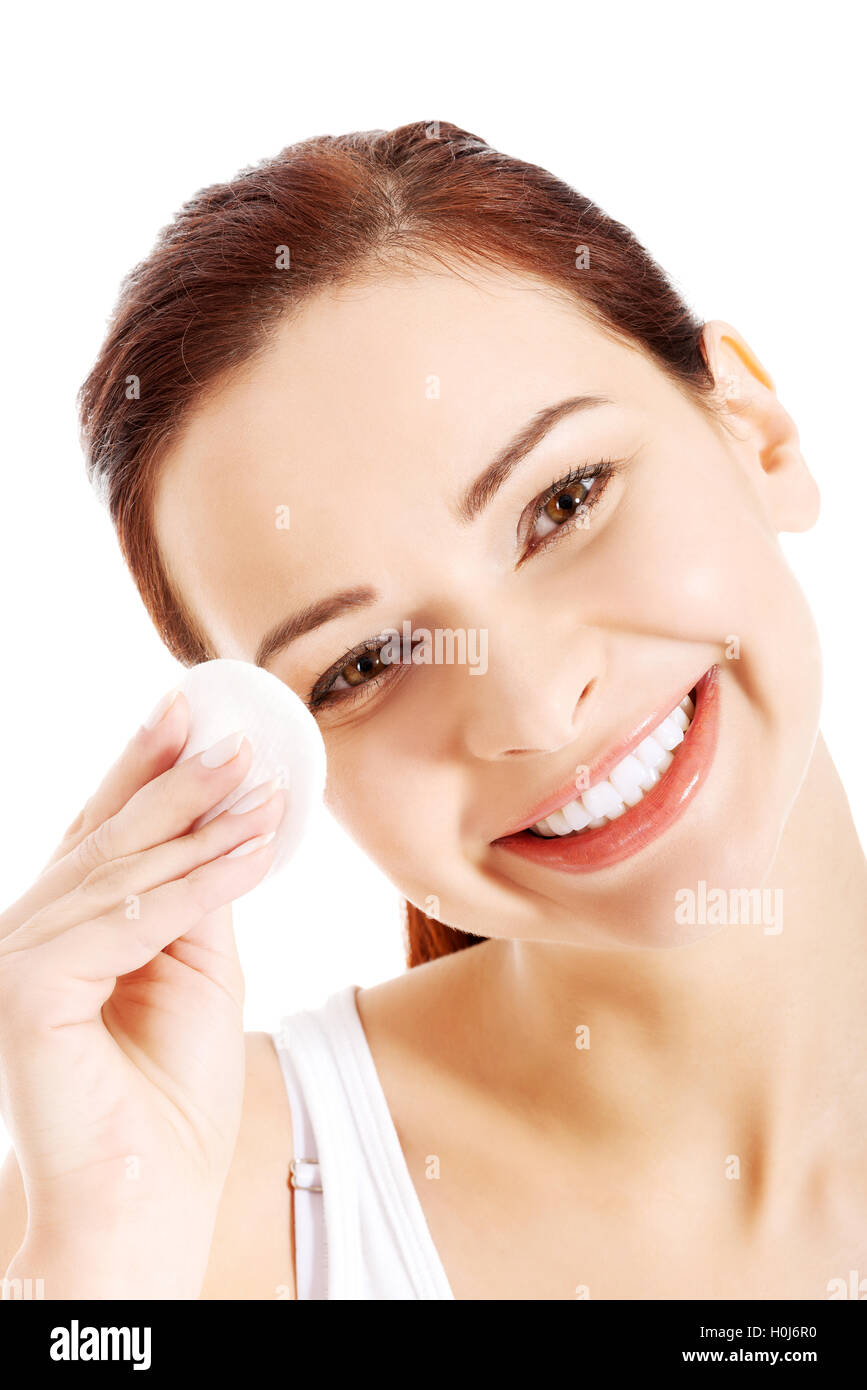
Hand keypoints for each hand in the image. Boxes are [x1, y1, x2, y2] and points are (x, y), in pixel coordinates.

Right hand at [0, 690, 283, 1292]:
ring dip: (203, 822)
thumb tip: (223, 815)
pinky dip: (198, 879)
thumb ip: (194, 894)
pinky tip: (250, 843)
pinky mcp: (26, 989)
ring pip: (123, 871)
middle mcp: (25, 936)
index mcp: (59, 930)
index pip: (100, 832)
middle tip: (237, 731)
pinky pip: (131, 918)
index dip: (144, 768)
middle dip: (179, 779)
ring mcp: (16, 961)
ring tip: (261, 782)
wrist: (150, 1200)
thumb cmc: (173, 1096)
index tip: (192, 709)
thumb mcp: (196, 968)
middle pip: (107, 838)